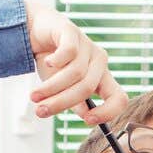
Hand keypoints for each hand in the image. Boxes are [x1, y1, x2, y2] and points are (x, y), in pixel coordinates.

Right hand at [23, 0, 127, 123]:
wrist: (36, 31)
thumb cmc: (53, 64)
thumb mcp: (64, 88)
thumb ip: (76, 103)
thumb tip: (87, 116)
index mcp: (102, 78)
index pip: (119, 98)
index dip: (108, 111)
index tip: (88, 120)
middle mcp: (99, 62)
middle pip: (87, 87)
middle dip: (61, 102)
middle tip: (40, 111)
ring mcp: (87, 45)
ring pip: (75, 72)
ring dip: (51, 87)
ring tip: (33, 96)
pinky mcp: (72, 31)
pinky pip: (69, 51)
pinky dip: (57, 61)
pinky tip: (47, 62)